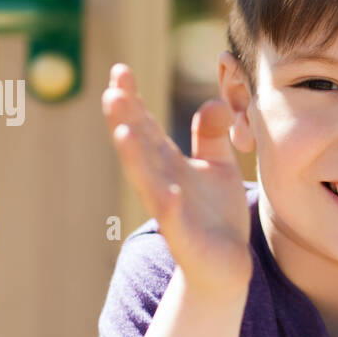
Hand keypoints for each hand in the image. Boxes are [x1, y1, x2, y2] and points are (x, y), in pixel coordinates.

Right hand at [101, 63, 250, 292]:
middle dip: (125, 121)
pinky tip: (169, 192)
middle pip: (139, 148)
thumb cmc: (216, 214)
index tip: (120, 70)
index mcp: (167, 163)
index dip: (133, 100)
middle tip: (112, 91)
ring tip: (124, 132)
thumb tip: (214, 101)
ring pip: (148, 181)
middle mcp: (162, 183)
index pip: (145, 126)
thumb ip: (211, 133)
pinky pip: (175, 221)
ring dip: (134, 158)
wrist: (225, 266)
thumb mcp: (217, 166)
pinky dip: (170, 207)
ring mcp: (169, 211)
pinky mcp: (185, 239)